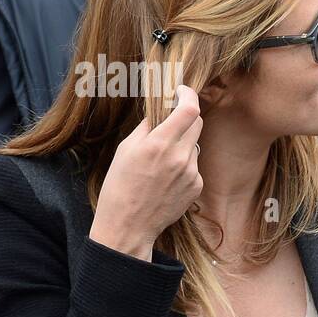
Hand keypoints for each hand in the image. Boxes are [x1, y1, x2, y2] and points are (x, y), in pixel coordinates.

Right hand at [90, 84, 203, 259]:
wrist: (128, 225)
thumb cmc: (120, 186)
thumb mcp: (125, 150)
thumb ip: (147, 128)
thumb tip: (161, 110)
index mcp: (158, 144)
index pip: (188, 109)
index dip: (188, 95)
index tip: (181, 90)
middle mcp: (179, 157)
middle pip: (197, 123)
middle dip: (185, 117)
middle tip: (170, 121)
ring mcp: (191, 172)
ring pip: (194, 145)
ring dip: (182, 143)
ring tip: (160, 160)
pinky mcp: (197, 186)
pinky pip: (194, 165)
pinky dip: (183, 164)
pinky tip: (166, 178)